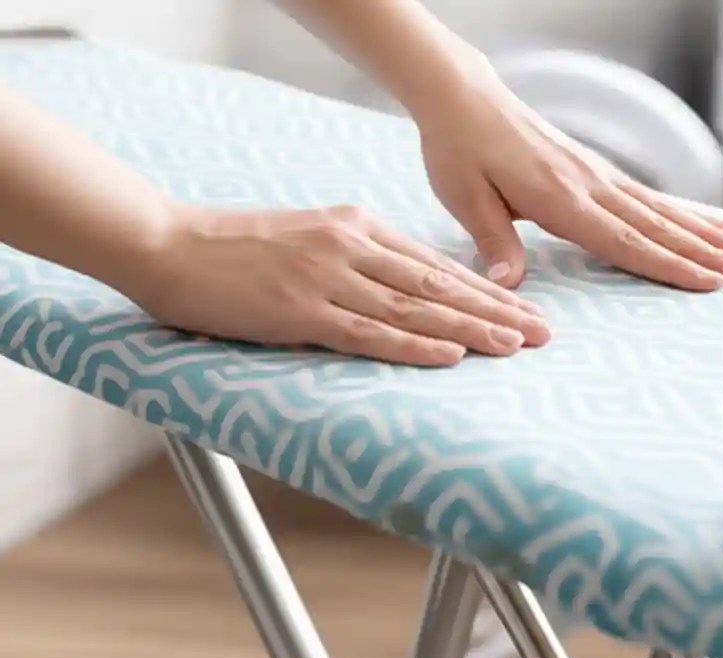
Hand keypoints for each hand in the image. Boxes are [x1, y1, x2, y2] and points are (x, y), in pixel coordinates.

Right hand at [126, 204, 550, 366]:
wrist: (169, 245)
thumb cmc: (238, 249)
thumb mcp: (311, 238)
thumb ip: (359, 257)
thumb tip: (406, 287)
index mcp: (358, 228)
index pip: (435, 265)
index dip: (485, 291)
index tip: (525, 311)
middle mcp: (353, 248)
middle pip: (439, 286)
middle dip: (497, 312)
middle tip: (544, 334)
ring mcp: (328, 279)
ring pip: (415, 308)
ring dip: (470, 330)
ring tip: (515, 347)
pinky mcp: (301, 310)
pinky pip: (368, 332)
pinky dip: (413, 345)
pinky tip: (451, 355)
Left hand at [413, 56, 722, 291]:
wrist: (464, 98)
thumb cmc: (459, 150)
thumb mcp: (465, 198)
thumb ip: (494, 243)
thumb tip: (510, 285)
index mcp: (560, 198)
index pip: (624, 240)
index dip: (668, 265)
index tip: (708, 282)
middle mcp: (590, 185)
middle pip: (658, 226)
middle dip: (706, 252)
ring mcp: (599, 175)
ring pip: (664, 210)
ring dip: (707, 233)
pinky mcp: (598, 170)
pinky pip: (651, 196)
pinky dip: (686, 212)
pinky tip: (709, 222)